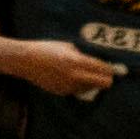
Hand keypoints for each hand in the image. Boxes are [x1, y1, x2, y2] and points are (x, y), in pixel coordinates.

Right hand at [0, 35, 115, 98]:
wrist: (24, 61)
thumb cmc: (46, 48)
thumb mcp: (66, 46)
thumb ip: (82, 55)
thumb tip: (98, 62)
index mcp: (77, 61)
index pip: (104, 69)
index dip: (111, 69)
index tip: (114, 69)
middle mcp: (75, 75)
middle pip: (104, 83)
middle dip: (107, 79)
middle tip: (105, 75)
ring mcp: (69, 86)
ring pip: (91, 88)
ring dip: (91, 82)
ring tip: (82, 74)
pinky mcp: (63, 92)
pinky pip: (78, 90)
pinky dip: (78, 85)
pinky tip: (68, 77)